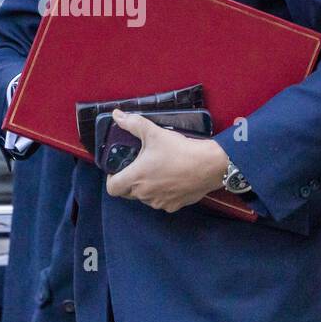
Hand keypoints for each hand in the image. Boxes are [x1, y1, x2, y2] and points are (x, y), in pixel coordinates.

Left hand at [103, 109, 229, 212]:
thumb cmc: (179, 150)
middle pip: (128, 193)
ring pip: (145, 198)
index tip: (118, 170)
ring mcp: (159, 202)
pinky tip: (171, 180)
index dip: (112, 179)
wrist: (208, 165)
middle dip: (130, 182)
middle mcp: (145, 194)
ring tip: (157, 172)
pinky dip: (162, 193)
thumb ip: (133, 124)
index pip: (112, 188)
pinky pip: (161, 202)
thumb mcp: (154, 133)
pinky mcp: (173, 206)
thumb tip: (116, 115)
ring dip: (146, 188)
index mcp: (136, 177)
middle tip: (139, 167)